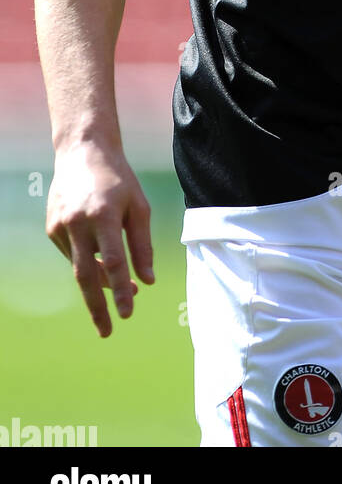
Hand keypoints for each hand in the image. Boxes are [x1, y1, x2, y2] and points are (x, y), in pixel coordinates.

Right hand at [46, 142, 154, 336]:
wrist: (83, 152)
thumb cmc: (118, 179)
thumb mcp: (139, 207)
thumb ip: (143, 244)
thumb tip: (148, 281)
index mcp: (104, 215)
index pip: (112, 262)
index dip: (120, 291)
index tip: (128, 313)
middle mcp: (78, 223)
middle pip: (86, 276)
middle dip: (97, 307)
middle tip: (108, 332)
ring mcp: (60, 226)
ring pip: (79, 267)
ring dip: (99, 283)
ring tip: (122, 290)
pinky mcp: (52, 228)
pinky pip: (72, 254)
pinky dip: (87, 261)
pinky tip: (100, 252)